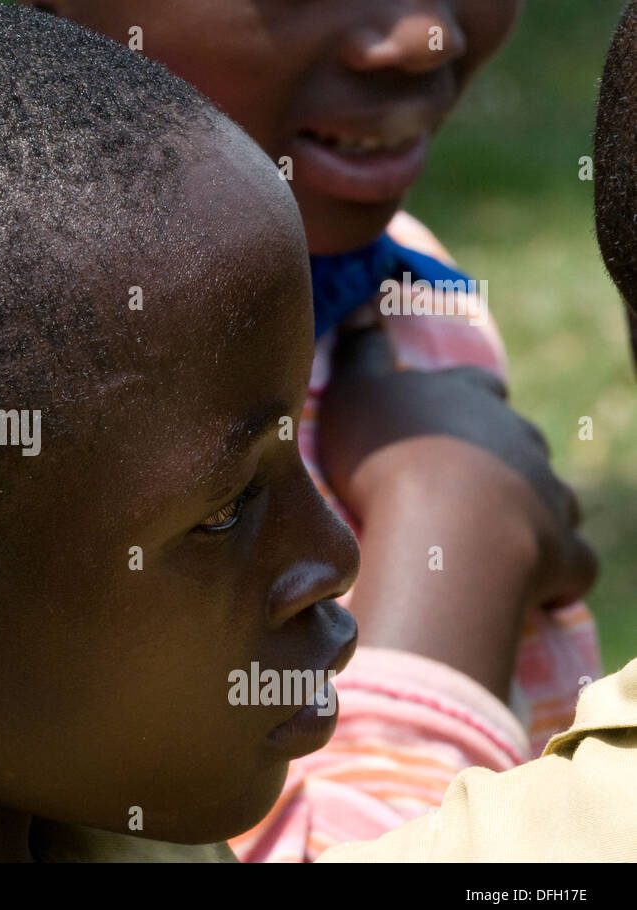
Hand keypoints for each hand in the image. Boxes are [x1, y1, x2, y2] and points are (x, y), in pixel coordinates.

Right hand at [318, 321, 596, 611]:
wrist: (445, 526)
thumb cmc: (389, 455)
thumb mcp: (354, 392)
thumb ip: (360, 349)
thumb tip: (369, 300)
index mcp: (468, 401)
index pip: (476, 388)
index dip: (464, 399)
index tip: (449, 413)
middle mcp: (517, 439)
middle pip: (521, 441)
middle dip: (501, 458)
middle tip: (462, 486)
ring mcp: (548, 493)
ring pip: (554, 496)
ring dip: (533, 512)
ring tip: (497, 540)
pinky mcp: (565, 549)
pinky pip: (574, 561)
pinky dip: (560, 573)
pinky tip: (541, 592)